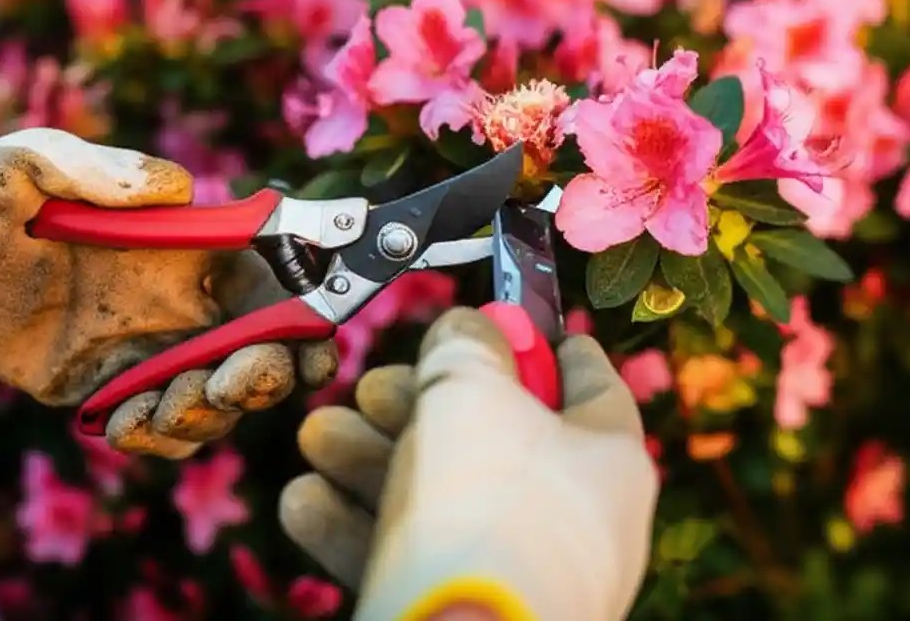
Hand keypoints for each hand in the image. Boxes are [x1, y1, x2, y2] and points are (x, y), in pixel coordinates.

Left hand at [0, 128, 336, 457]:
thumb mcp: (32, 163)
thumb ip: (101, 169)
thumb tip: (180, 191)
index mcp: (184, 249)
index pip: (272, 277)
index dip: (308, 305)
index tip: (315, 327)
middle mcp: (179, 303)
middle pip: (264, 350)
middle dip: (269, 375)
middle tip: (231, 381)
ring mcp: (145, 350)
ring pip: (219, 400)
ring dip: (212, 413)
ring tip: (163, 404)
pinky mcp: (104, 391)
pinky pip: (156, 429)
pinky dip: (158, 436)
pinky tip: (124, 422)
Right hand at [278, 307, 659, 620]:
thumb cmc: (483, 501)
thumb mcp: (471, 391)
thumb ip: (464, 346)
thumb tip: (468, 329)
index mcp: (606, 458)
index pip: (591, 382)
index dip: (543, 342)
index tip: (505, 318)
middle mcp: (575, 521)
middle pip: (493, 439)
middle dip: (419, 404)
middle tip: (371, 385)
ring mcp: (522, 575)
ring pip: (442, 499)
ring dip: (371, 459)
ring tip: (318, 435)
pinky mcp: (469, 614)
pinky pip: (415, 559)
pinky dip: (358, 528)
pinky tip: (303, 501)